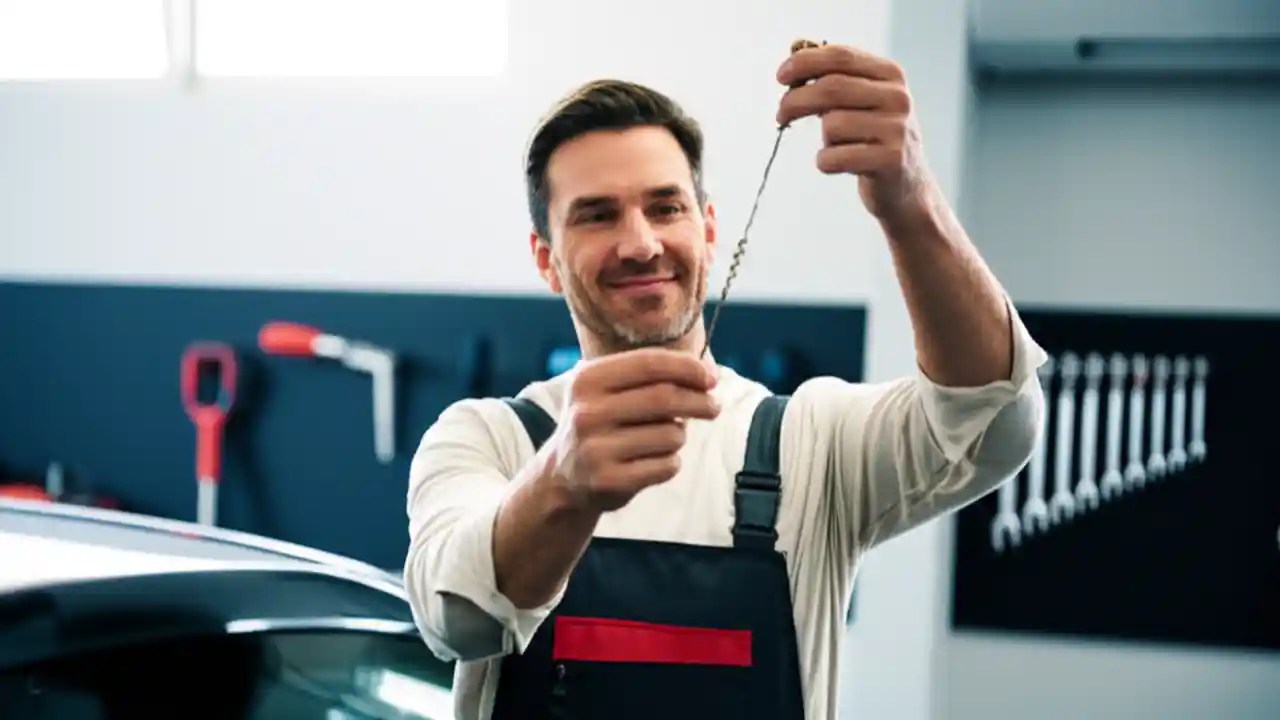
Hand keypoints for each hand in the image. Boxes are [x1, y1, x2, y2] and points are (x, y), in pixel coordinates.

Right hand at [549, 348, 719, 512]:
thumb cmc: (600, 422)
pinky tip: (654, 461)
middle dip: (700, 401)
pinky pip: (666, 466)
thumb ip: (651, 375)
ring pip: (671, 434)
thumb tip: (707, 373)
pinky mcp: (609, 481)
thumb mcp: (607, 388)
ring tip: (664, 439)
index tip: (711, 378)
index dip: (688, 368)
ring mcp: (595, 449)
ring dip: (680, 436)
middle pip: (665, 398)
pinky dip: (671, 462)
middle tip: (714, 407)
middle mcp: (587, 412)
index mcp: (587, 379)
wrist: (561, 477)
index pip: (650, 363)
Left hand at [776, 42, 929, 221]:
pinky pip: (834, 158)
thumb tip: (793, 60)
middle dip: (796, 100)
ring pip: (832, 125)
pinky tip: (838, 164)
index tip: (781, 76)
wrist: (907, 185)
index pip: (841, 56)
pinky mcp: (889, 161)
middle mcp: (897, 98)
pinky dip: (825, 162)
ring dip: (823, 138)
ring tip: (836, 146)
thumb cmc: (873, 136)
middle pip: (831, 88)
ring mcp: (896, 129)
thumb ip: (834, 77)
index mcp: (890, 74)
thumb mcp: (863, 100)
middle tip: (781, 114)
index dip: (805, 62)